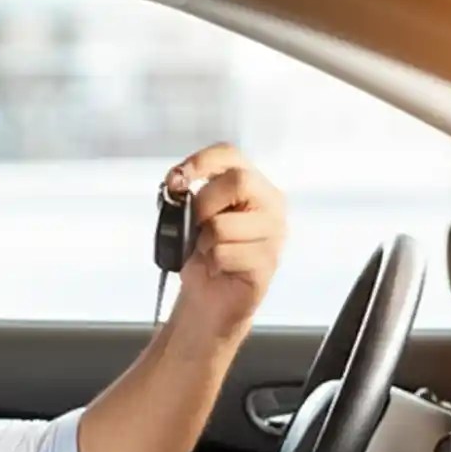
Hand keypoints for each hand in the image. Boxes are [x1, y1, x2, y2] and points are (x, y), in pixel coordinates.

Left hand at [164, 143, 286, 336]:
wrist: (211, 297)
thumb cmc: (204, 253)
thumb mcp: (193, 216)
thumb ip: (190, 195)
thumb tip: (177, 185)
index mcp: (254, 185)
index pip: (230, 154)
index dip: (201, 161)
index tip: (176, 178)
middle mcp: (271, 205)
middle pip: (239, 182)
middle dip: (204, 204)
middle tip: (196, 224)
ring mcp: (274, 235)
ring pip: (223, 225)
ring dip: (204, 242)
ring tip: (211, 251)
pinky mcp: (267, 264)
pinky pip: (224, 254)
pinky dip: (212, 263)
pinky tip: (220, 267)